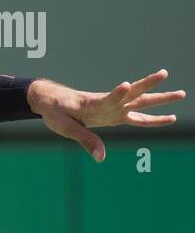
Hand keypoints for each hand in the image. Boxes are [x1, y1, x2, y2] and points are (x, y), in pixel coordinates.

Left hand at [30, 70, 184, 162]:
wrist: (50, 100)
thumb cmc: (55, 112)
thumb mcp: (65, 127)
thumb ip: (85, 140)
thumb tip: (101, 157)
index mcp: (92, 104)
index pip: (107, 98)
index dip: (116, 94)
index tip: (125, 85)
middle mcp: (107, 103)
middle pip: (132, 94)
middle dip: (149, 86)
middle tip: (164, 74)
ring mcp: (113, 108)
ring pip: (139, 102)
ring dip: (160, 98)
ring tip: (182, 93)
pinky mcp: (114, 114)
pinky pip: (136, 116)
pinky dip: (152, 118)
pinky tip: (169, 117)